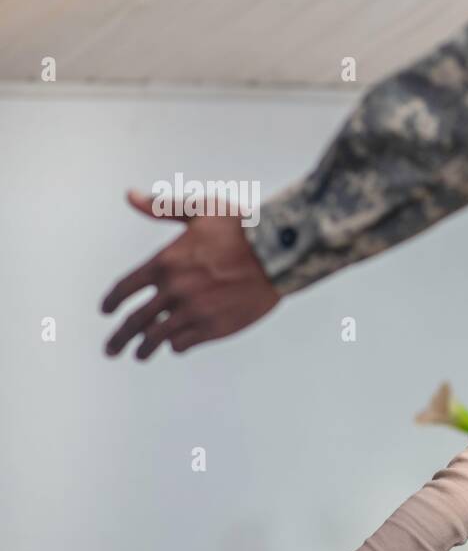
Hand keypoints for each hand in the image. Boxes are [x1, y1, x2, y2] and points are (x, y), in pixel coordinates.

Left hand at [101, 188, 280, 358]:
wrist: (277, 254)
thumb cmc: (241, 228)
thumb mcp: (200, 210)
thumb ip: (162, 207)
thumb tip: (132, 196)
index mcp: (164, 263)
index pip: (125, 289)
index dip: (112, 302)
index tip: (107, 311)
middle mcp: (173, 291)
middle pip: (135, 321)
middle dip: (119, 338)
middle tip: (111, 349)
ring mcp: (193, 312)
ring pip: (157, 337)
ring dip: (145, 348)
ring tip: (139, 355)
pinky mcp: (214, 328)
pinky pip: (184, 343)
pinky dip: (176, 346)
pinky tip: (175, 346)